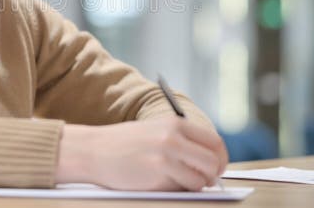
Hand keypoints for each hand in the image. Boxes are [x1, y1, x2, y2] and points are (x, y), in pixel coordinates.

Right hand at [56, 117, 227, 190]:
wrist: (93, 150)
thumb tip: (210, 161)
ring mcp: (166, 156)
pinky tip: (160, 182)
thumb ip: (181, 141)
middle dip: (212, 176)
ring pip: (200, 180)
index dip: (220, 159)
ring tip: (177, 182)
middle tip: (204, 182)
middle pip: (213, 162)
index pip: (214, 142)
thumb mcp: (156, 131)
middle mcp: (174, 138)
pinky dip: (177, 190)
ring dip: (194, 186)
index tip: (216, 169)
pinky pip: (181, 189)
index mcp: (176, 123)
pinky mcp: (157, 174)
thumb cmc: (124, 143)